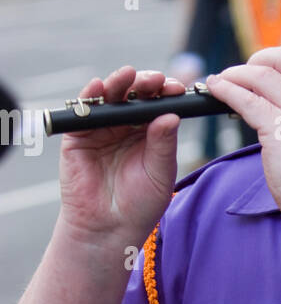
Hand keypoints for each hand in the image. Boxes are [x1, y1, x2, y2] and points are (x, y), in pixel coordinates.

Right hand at [58, 66, 184, 244]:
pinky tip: (98, 87)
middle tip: (157, 81)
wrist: (109, 228)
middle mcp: (127, 126)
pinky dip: (89, 95)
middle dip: (146, 83)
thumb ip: (165, 144)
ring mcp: (102, 129)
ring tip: (129, 75)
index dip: (167, 93)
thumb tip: (171, 115)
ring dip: (119, 82)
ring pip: (110, 97)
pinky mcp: (78, 136)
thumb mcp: (160, 173)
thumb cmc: (140, 204)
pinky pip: (83, 110)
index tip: (179, 88)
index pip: (159, 104)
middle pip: (135, 95)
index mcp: (150, 133)